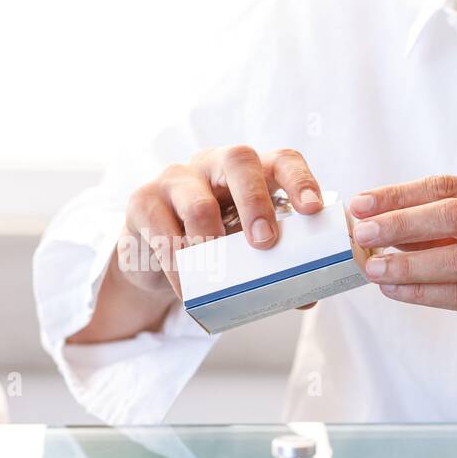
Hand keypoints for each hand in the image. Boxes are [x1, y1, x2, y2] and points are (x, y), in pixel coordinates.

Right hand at [117, 146, 324, 299]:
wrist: (160, 261)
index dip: (300, 181)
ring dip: (212, 241)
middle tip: (265, 243)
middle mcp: (215, 165)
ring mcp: (177, 179)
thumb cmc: (218, 248)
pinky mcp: (143, 201)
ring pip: (198, 201)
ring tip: (220, 272)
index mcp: (253, 173)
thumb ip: (279, 267)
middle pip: (239, 160)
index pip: (282, 161)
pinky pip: (163, 233)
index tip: (313, 210)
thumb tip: (307, 297)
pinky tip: (188, 289)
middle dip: (256, 202)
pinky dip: (179, 266)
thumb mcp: (250, 252)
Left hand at [348, 176, 456, 344]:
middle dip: (401, 223)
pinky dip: (422, 292)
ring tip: (374, 268)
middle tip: (364, 233)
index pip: (448, 186)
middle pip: (454, 215)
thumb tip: (380, 218)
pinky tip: (394, 290)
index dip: (400, 195)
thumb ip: (443, 220)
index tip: (363, 204)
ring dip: (408, 263)